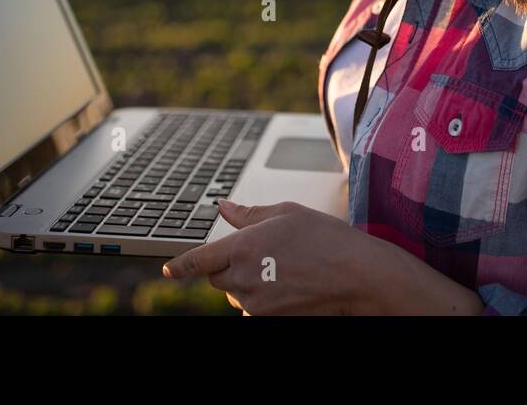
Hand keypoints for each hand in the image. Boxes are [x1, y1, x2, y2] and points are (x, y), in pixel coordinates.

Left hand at [161, 199, 376, 314]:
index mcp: (243, 247)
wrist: (356, 276)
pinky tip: (288, 286)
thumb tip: (224, 208)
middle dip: (230, 266)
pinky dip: (262, 299)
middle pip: (217, 278)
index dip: (180, 265)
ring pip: (236, 295)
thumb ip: (249, 213)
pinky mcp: (268, 320)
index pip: (198, 260)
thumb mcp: (287, 213)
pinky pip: (253, 310)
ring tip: (283, 269)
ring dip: (248, 283)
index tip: (169, 269)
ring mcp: (255, 304)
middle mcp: (243, 278)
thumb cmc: (326, 239)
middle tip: (263, 254)